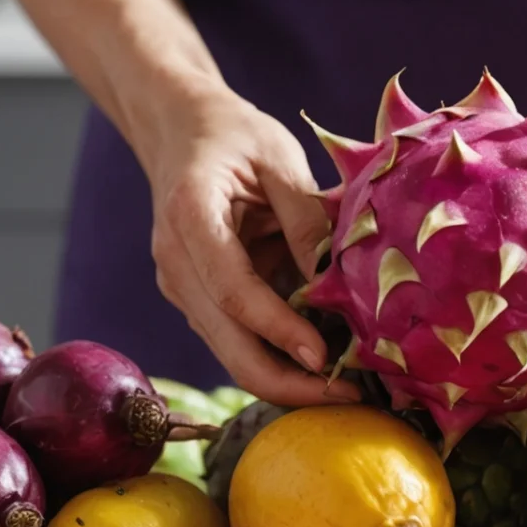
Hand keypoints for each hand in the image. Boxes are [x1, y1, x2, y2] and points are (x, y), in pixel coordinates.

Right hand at [144, 89, 361, 405]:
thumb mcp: (278, 157)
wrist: (177, 129)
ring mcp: (180, 287)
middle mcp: (175, 263)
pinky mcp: (194, 299)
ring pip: (231, 354)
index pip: (235, 291)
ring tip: (348, 386)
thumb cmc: (232, 135)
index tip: (328, 359)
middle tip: (350, 397)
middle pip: (229, 346)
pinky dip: (276, 357)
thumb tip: (339, 279)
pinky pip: (235, 340)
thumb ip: (307, 216)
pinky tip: (323, 362)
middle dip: (289, 383)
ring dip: (286, 377)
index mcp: (191, 217)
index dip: (282, 331)